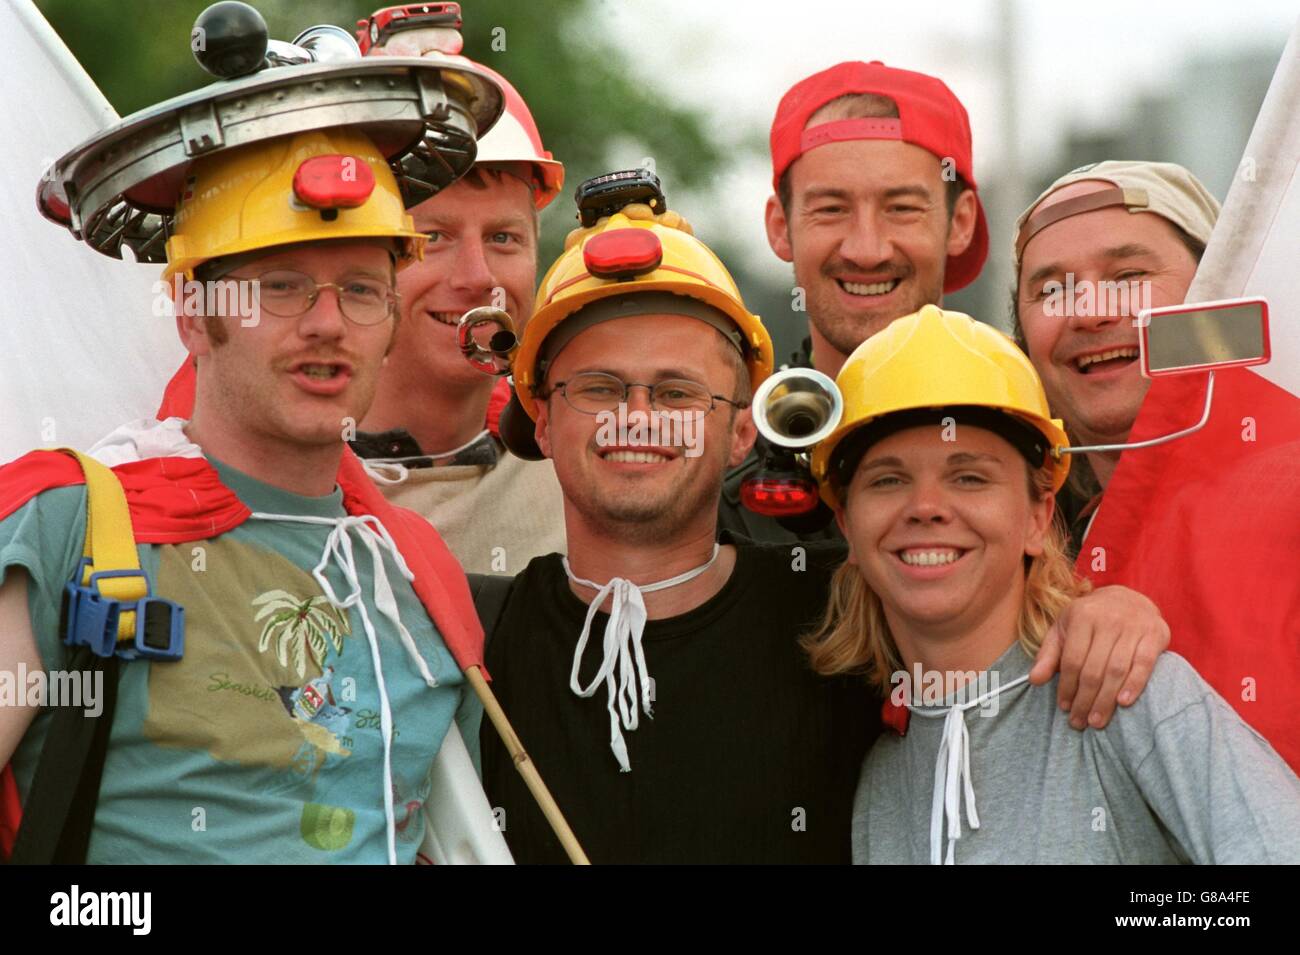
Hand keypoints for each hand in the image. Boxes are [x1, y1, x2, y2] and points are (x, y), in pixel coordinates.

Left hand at [1028, 585, 1168, 729]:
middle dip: (1085, 699)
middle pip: (1094, 668)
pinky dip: (1134, 684)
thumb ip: (1049, 654)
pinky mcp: (1155, 634)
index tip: (1064, 707)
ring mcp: (1133, 626)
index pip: (1072, 659)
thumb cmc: (1091, 618)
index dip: (1067, 686)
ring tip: (1097, 721)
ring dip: (1105, 699)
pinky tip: (1123, 703)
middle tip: (1080, 722)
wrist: (1130, 597)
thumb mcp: (1065, 628)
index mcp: (1082, 616)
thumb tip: (1034, 680)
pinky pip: (1144, 664)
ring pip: (1117, 669)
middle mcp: (1108, 620)